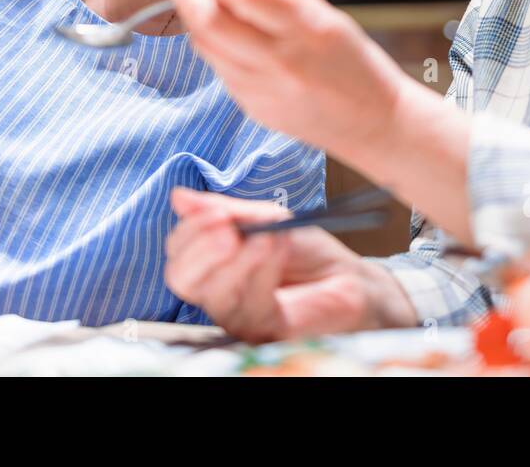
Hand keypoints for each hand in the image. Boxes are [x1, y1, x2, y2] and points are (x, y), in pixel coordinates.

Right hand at [164, 187, 416, 342]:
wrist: (350, 278)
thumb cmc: (307, 252)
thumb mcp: (266, 219)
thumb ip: (227, 212)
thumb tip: (179, 198)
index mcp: (211, 265)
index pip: (179, 251)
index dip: (191, 229)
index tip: (215, 211)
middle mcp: (218, 294)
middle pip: (183, 279)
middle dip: (202, 249)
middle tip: (228, 229)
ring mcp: (239, 317)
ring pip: (216, 294)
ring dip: (242, 257)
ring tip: (269, 235)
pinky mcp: (266, 332)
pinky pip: (250, 307)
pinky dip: (262, 272)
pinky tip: (278, 248)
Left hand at [169, 0, 408, 160]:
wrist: (372, 124)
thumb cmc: (353, 61)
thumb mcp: (323, 12)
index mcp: (310, 29)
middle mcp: (283, 61)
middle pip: (210, 22)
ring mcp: (263, 90)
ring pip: (205, 46)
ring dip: (197, 19)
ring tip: (211, 6)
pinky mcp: (251, 108)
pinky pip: (217, 68)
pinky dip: (215, 46)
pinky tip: (231, 40)